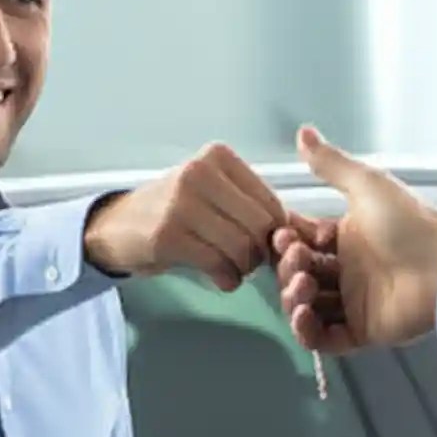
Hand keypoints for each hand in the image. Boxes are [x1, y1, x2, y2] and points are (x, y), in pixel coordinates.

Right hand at [85, 143, 285, 290]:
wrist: (116, 226)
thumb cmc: (176, 210)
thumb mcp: (217, 197)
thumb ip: (263, 210)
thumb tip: (319, 232)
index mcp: (218, 157)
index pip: (271, 202)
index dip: (278, 233)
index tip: (267, 246)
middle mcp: (199, 172)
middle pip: (260, 225)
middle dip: (262, 252)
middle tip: (250, 261)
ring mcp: (181, 202)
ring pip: (241, 246)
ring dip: (244, 268)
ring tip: (233, 268)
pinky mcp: (167, 235)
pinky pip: (218, 264)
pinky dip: (228, 278)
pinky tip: (220, 277)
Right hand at [272, 126, 436, 352]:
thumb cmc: (408, 224)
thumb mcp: (367, 186)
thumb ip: (331, 164)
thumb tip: (302, 131)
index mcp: (346, 235)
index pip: (302, 239)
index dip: (285, 240)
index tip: (282, 235)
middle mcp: (346, 269)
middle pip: (299, 273)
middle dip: (288, 268)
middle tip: (298, 261)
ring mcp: (353, 302)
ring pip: (307, 306)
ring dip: (294, 298)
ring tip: (304, 287)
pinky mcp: (361, 331)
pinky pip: (325, 338)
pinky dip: (308, 331)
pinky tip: (304, 315)